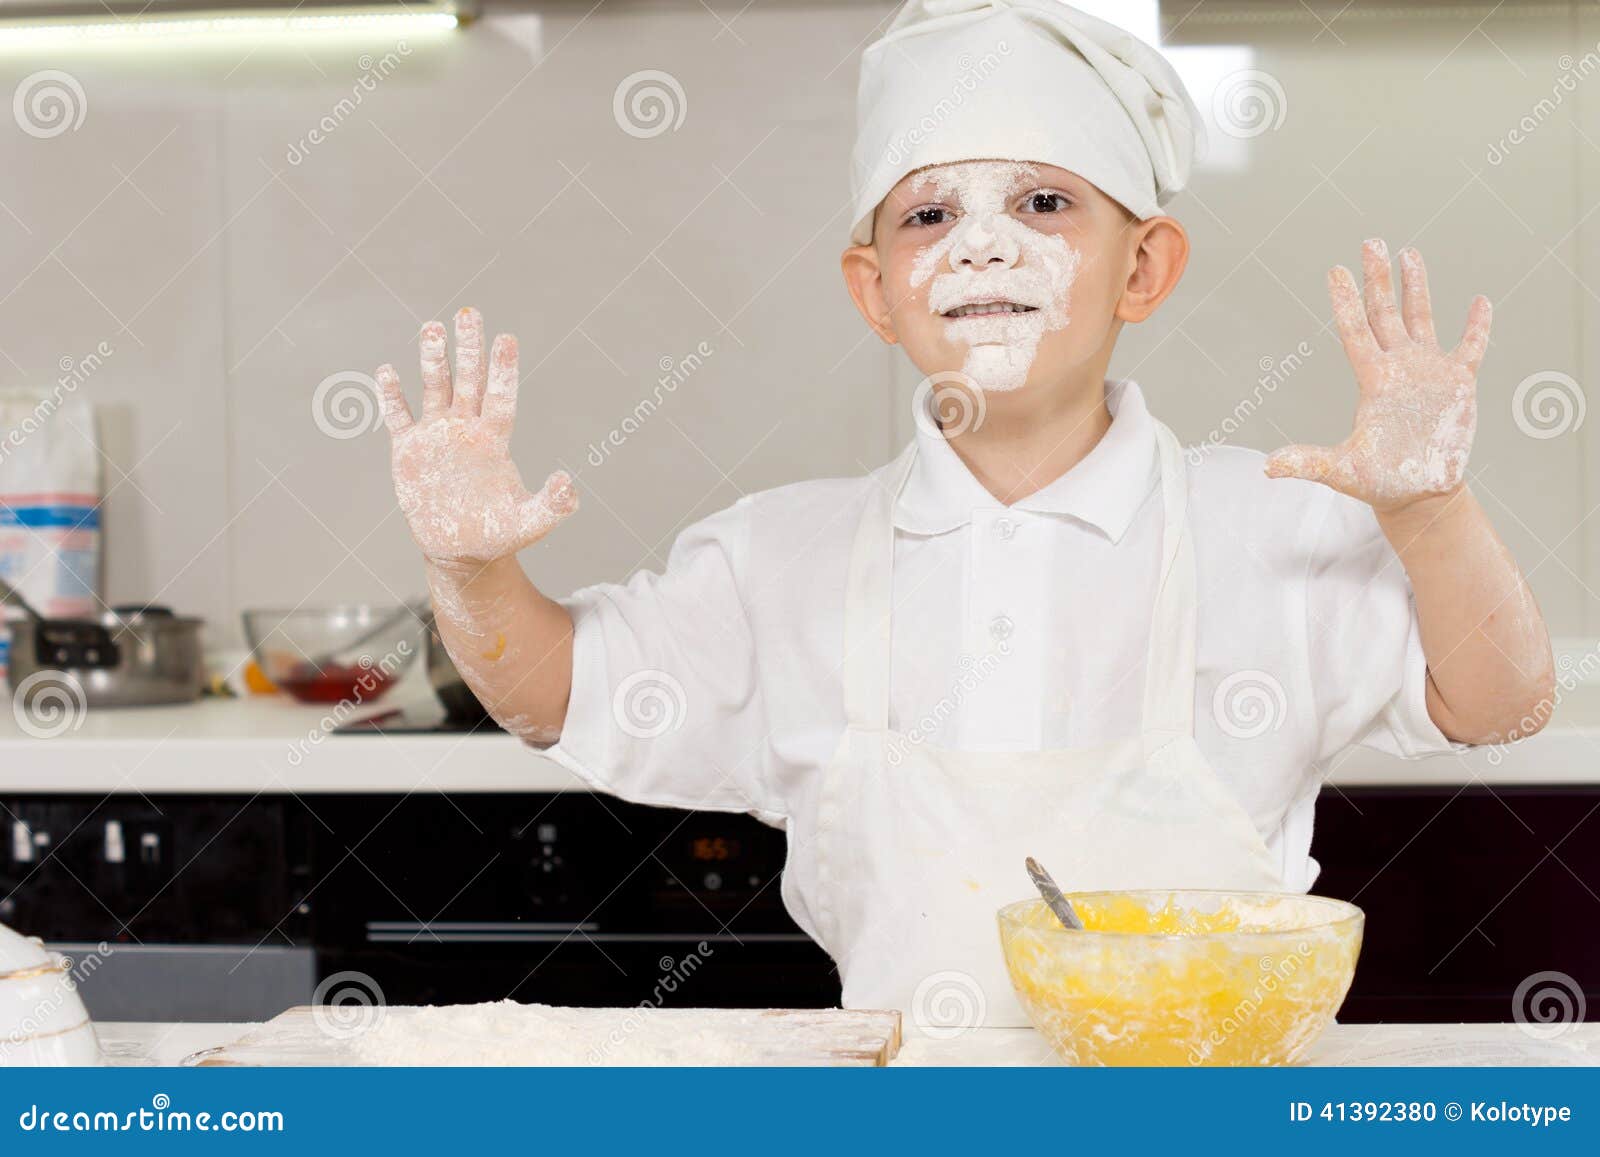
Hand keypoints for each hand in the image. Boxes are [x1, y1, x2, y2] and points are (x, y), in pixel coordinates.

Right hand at [376, 307, 576, 565]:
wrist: (461, 551)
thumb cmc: (499, 534)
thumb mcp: (531, 523)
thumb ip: (552, 504)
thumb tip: (569, 483)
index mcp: (495, 439)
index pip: (500, 396)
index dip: (502, 369)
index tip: (506, 338)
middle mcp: (467, 429)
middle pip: (469, 380)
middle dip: (469, 347)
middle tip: (469, 313)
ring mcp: (437, 435)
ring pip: (435, 388)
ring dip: (433, 359)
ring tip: (432, 327)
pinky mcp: (409, 450)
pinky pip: (400, 417)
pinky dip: (392, 396)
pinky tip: (387, 370)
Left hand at [1264, 239, 1490, 512]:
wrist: (1418, 493)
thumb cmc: (1379, 482)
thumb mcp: (1342, 471)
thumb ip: (1308, 463)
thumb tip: (1268, 467)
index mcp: (1372, 380)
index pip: (1355, 330)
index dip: (1346, 301)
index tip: (1335, 270)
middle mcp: (1398, 367)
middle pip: (1385, 313)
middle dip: (1378, 278)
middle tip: (1371, 242)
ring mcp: (1428, 371)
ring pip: (1421, 318)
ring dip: (1416, 287)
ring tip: (1409, 254)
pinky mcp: (1458, 383)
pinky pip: (1471, 347)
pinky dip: (1477, 326)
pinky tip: (1480, 301)